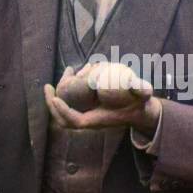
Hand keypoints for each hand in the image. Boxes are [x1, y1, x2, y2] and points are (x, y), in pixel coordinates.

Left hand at [43, 77, 159, 133]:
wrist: (139, 110)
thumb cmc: (140, 103)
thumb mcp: (143, 96)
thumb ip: (142, 90)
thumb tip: (141, 87)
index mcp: (98, 121)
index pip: (75, 121)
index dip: (63, 112)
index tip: (56, 98)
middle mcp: (89, 118)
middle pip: (64, 118)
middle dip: (52, 104)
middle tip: (48, 87)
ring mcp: (87, 112)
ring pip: (66, 106)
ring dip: (61, 91)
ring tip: (66, 71)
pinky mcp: (87, 105)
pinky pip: (72, 99)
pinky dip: (68, 87)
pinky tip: (72, 71)